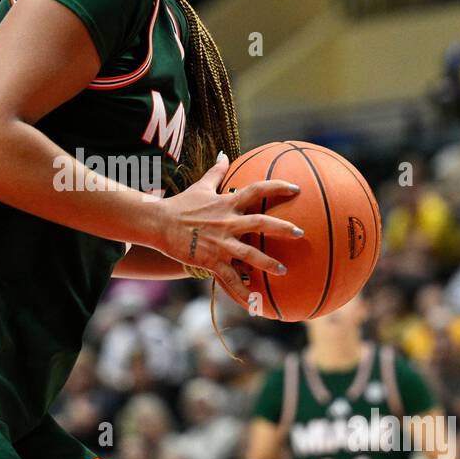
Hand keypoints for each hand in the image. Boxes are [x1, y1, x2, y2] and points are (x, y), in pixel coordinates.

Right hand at [152, 153, 301, 307]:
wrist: (159, 223)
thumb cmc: (181, 204)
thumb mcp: (201, 186)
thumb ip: (216, 171)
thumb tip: (224, 153)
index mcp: (227, 203)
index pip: (257, 190)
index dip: (278, 187)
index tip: (297, 189)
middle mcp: (227, 223)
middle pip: (260, 223)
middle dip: (282, 228)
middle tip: (300, 233)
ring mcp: (220, 243)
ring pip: (249, 254)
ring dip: (268, 263)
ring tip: (284, 271)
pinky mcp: (211, 260)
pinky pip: (230, 279)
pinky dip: (242, 292)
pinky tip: (254, 304)